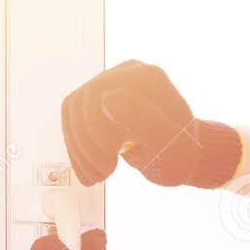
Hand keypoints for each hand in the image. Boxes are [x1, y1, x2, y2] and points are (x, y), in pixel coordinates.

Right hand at [61, 60, 241, 188]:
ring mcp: (108, 85)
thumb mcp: (169, 144)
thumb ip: (143, 118)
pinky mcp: (95, 101)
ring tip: (99, 176)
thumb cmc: (178, 153)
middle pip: (84, 102)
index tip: (113, 156)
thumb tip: (106, 97)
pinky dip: (77, 151)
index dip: (98, 129)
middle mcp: (126, 73)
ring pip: (73, 112)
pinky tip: (90, 171)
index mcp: (147, 78)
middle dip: (88, 144)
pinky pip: (72, 121)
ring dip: (80, 150)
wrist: (177, 157)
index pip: (102, 94)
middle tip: (105, 174)